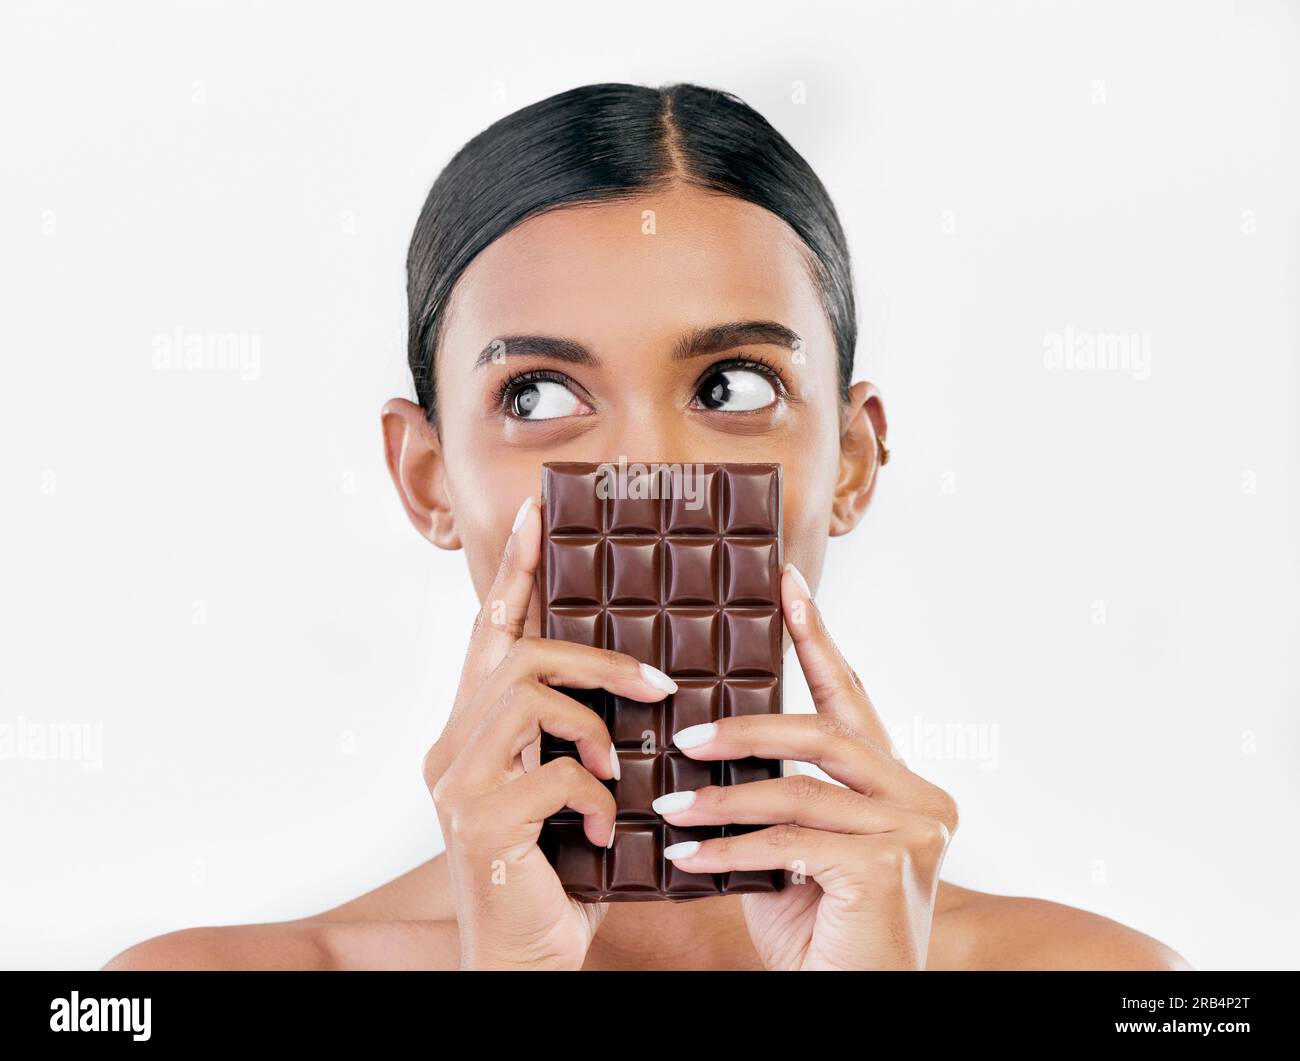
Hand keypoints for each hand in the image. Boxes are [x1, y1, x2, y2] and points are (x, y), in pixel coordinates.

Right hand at [422, 496, 676, 969]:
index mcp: (470, 732)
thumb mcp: (566, 792)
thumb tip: (645, 682)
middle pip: (519, 655)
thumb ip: (577, 737)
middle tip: (655, 682)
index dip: (515, 572)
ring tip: (620, 767)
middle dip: (595, 659)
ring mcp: (458, 783)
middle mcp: (450, 747)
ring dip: (596, 724)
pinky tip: (600, 833)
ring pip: (531, 696)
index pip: (490, 634)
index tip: (540, 514)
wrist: (522, 961)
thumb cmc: (553, 874)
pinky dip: (594, 795)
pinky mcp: (479, 821)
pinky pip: (555, 771)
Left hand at [653, 564, 958, 969]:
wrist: (854, 1005)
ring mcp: (912, 829)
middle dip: (748, 728)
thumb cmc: (823, 933)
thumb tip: (704, 747)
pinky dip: (730, 848)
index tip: (787, 584)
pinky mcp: (888, 865)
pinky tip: (686, 856)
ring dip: (722, 797)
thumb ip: (773, 798)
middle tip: (686, 734)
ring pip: (798, 788)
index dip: (817, 638)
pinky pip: (789, 841)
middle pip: (823, 733)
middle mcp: (919, 796)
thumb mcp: (792, 853)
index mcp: (899, 784)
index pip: (852, 698)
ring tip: (667, 805)